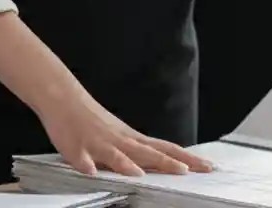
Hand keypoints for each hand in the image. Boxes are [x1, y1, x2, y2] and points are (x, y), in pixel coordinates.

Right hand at [36, 89, 213, 177]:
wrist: (64, 97)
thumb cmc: (92, 120)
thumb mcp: (120, 136)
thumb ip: (137, 152)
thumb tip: (159, 166)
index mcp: (131, 139)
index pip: (165, 149)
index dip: (186, 158)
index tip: (208, 166)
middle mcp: (119, 140)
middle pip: (147, 153)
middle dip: (167, 163)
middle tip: (187, 172)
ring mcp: (98, 143)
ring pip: (115, 154)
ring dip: (127, 165)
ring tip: (140, 174)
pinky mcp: (75, 147)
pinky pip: (81, 157)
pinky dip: (86, 164)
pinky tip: (90, 171)